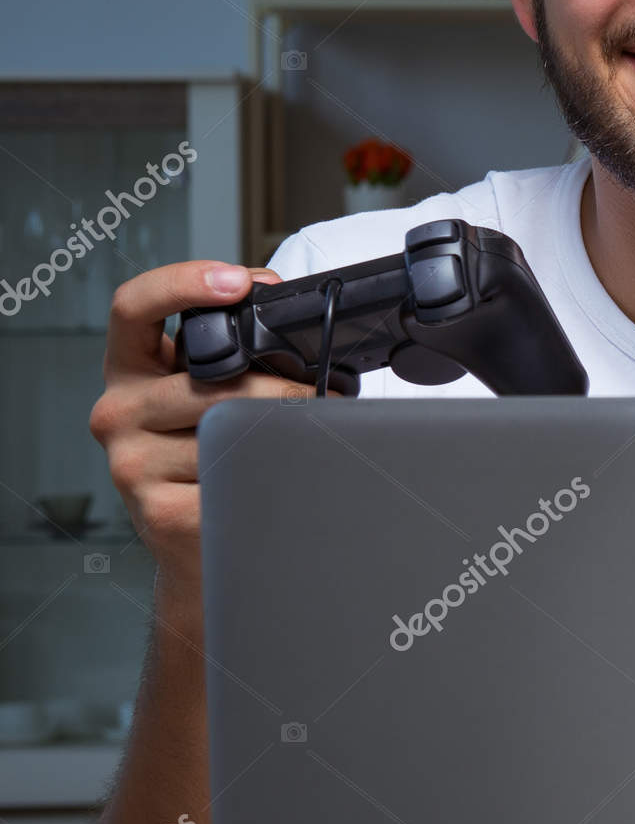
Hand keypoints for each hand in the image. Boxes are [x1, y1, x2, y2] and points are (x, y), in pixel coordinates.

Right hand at [89, 261, 293, 584]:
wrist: (189, 542)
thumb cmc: (202, 454)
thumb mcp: (199, 392)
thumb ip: (226, 349)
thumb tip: (279, 297)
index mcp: (129, 370)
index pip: (133, 306)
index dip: (183, 282)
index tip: (238, 281)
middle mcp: (116, 412)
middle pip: (213, 381)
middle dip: (283, 388)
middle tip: (329, 393)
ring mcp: (130, 464)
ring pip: (231, 431)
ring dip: (288, 433)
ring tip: (314, 436)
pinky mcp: (159, 512)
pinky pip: (235, 480)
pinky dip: (275, 474)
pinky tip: (287, 476)